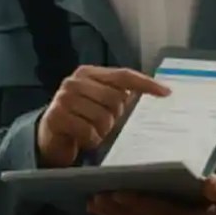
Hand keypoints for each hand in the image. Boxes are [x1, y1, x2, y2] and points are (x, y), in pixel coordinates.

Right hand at [37, 65, 170, 167]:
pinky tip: (84, 140)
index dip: (145, 84)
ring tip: (93, 132)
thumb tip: (155, 96)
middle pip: (116, 98)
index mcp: (89, 73)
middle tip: (105, 125)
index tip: (166, 93)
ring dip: (102, 132)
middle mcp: (75, 81)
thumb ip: (118, 96)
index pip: (123, 75)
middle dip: (116, 118)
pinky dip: (91, 140)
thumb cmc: (80, 120)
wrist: (49, 138)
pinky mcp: (57, 117)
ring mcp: (64, 98)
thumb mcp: (99, 104)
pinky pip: (88, 131)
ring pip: (103, 117)